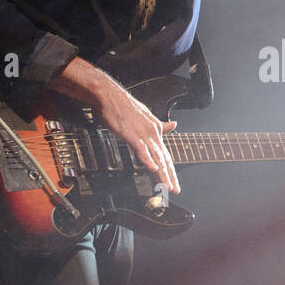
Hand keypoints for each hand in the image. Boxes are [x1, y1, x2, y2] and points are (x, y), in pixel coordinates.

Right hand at [49, 57, 180, 193]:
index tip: (174, 181)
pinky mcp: (131, 133)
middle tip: (175, 189)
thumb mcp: (146, 115)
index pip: (165, 153)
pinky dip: (147, 159)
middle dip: (170, 175)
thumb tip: (174, 125)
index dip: (170, 169)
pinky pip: (141, 149)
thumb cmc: (123, 106)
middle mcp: (153, 131)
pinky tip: (153, 168)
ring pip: (156, 156)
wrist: (108, 94)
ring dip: (162, 172)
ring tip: (167, 185)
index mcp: (155, 129)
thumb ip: (159, 125)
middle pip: (164, 157)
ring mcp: (143, 133)